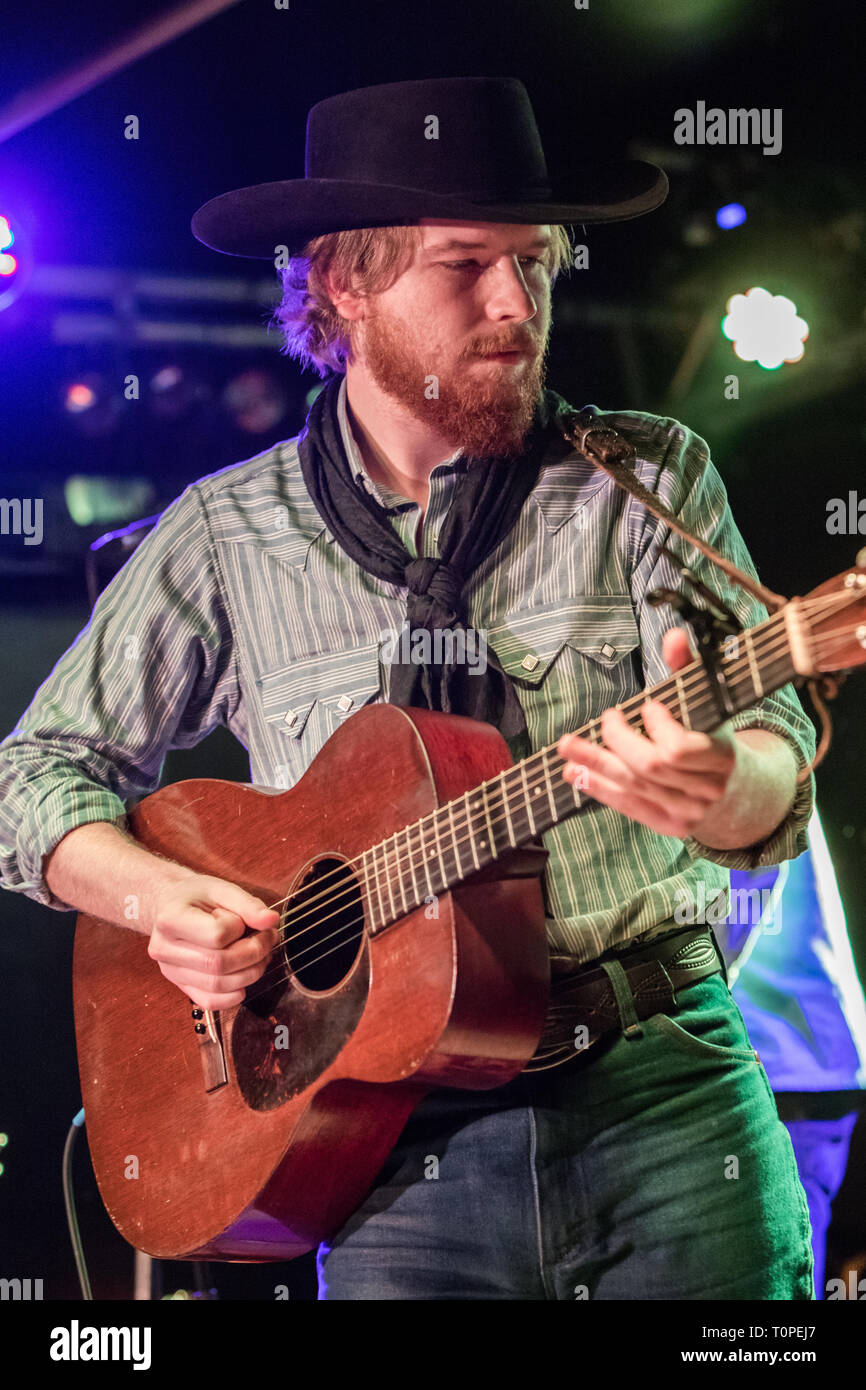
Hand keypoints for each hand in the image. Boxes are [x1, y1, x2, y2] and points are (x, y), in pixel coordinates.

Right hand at [146, 874, 280, 1008]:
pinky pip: (209, 1002)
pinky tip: (245, 975)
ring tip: (260, 955)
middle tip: (267, 939)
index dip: (240, 928)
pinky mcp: (180, 985)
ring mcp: (170, 970)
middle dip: (253, 953)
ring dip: (250, 973)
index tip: (244, 919)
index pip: (216, 934)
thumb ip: (247, 904)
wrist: (168, 906)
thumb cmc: (194, 896)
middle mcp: (164, 949)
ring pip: (216, 986)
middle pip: (217, 964)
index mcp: (171, 919)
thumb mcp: (220, 888)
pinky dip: (235, 994)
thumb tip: (271, 921)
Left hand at [557, 628, 736, 839]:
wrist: (738, 793)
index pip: (678, 749)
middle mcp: (707, 790)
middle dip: (619, 740)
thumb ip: (689, 669)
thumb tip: (671, 635)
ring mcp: (688, 812)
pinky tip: (576, 772)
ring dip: (594, 763)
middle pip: (650, 767)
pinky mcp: (669, 826)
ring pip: (632, 786)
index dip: (657, 726)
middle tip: (607, 718)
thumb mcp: (709, 704)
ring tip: (566, 745)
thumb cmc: (715, 737)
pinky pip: (627, 806)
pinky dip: (598, 787)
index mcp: (722, 757)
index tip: (648, 707)